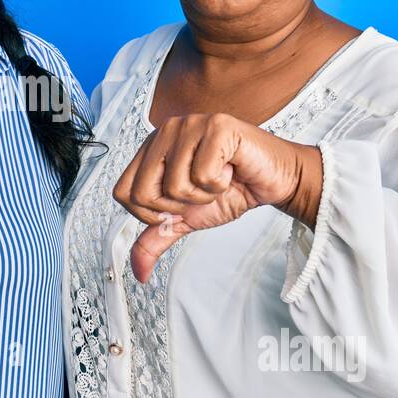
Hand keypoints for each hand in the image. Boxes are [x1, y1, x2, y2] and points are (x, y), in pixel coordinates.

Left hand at [112, 113, 320, 282]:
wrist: (274, 182)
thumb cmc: (231, 191)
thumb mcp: (187, 219)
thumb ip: (158, 237)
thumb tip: (139, 272)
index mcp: (151, 148)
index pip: (123, 193)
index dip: (152, 213)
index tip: (179, 205)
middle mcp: (165, 130)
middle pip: (142, 192)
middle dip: (176, 207)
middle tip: (200, 193)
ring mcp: (190, 124)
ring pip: (174, 186)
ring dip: (202, 196)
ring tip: (218, 179)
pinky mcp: (216, 126)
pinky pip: (202, 175)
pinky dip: (220, 184)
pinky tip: (231, 170)